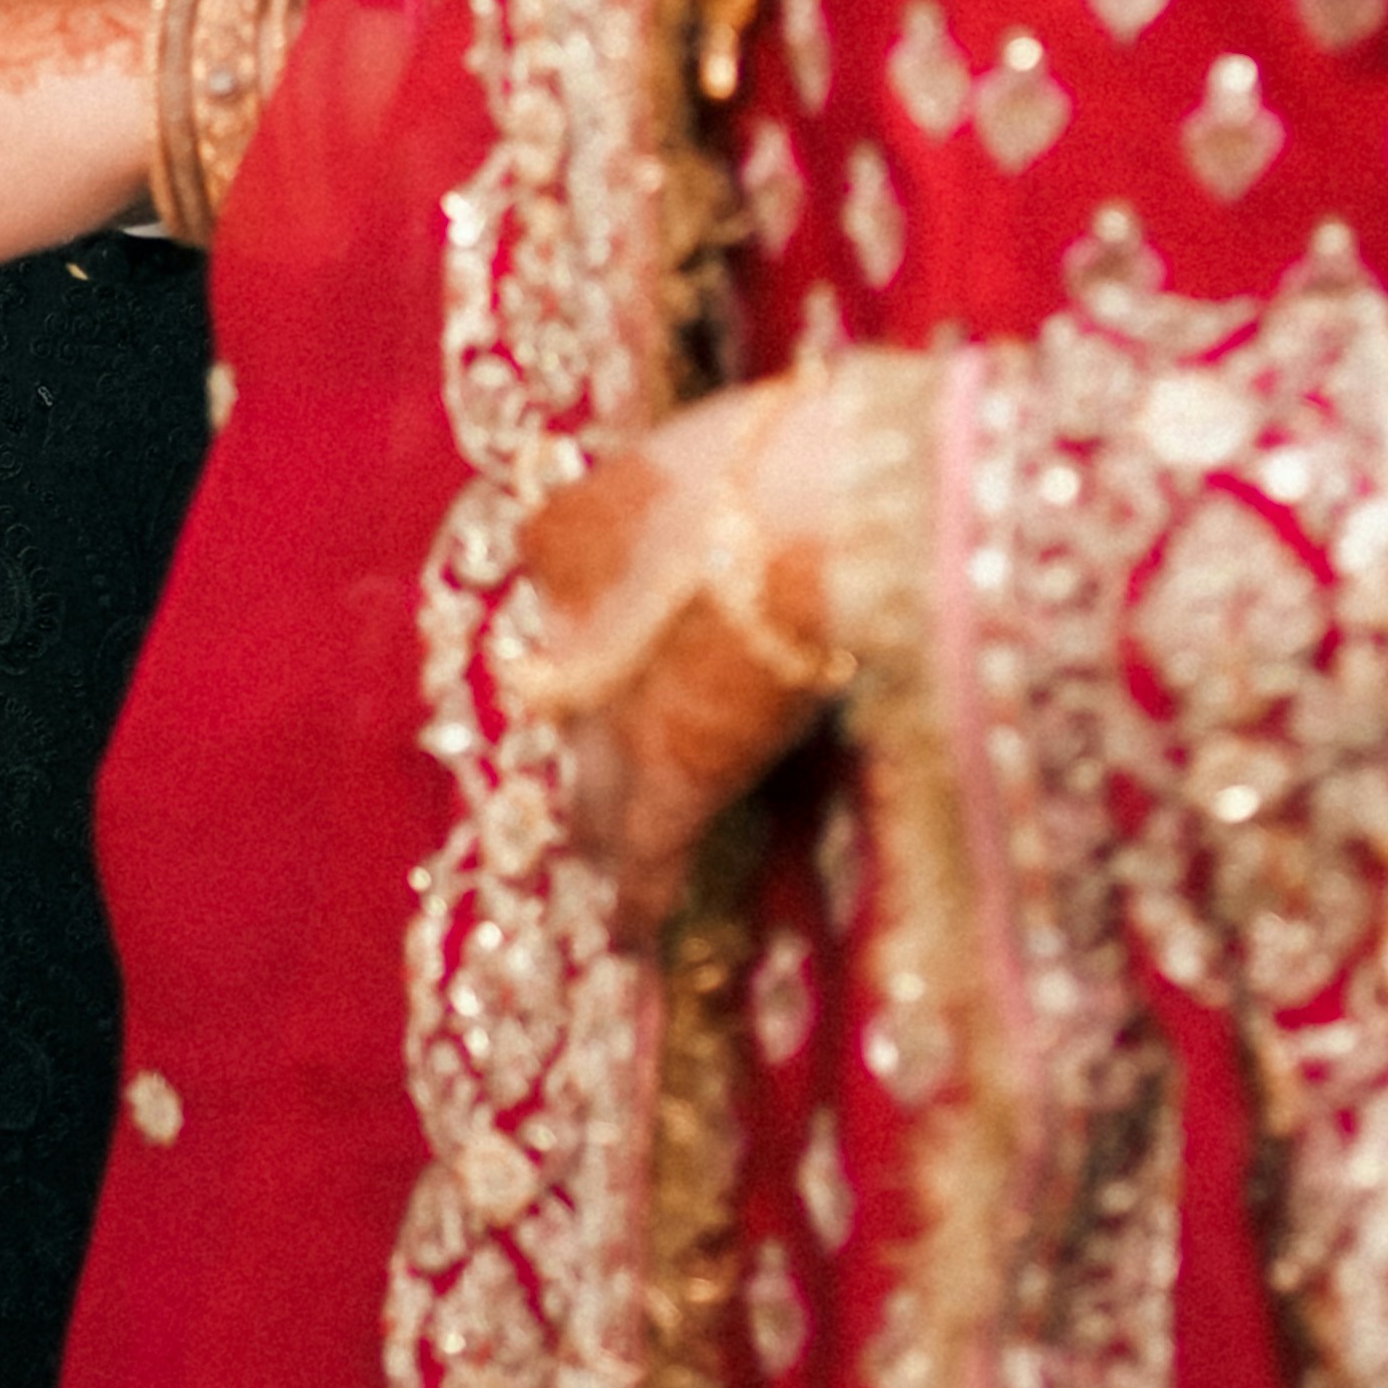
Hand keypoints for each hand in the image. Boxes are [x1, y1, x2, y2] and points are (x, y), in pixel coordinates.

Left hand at [517, 376, 861, 944]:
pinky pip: (645, 857)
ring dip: (602, 831)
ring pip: (590, 789)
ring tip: (608, 873)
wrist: (832, 502)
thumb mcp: (738, 450)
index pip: (556, 590)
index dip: (587, 628)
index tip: (609, 647)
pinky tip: (634, 937)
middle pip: (560, 706)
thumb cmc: (807, 451)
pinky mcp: (668, 777)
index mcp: (571, 529)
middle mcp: (566, 625)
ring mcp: (610, 707)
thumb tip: (776, 481)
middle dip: (580, 741)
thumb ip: (725, 489)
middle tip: (588, 785)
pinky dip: (640, 901)